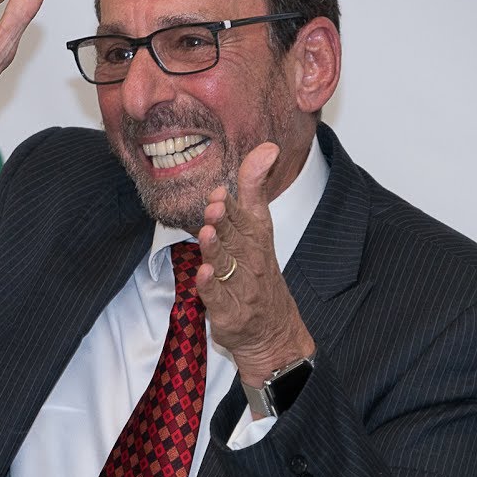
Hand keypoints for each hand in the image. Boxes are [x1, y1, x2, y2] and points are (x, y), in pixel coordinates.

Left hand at [196, 142, 315, 388]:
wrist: (272, 329)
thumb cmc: (258, 269)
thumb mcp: (260, 226)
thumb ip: (255, 188)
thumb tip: (266, 147)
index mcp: (257, 238)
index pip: (244, 219)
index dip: (230, 207)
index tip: (219, 193)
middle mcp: (250, 261)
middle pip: (234, 240)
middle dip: (223, 224)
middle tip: (213, 208)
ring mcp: (240, 287)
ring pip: (226, 266)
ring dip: (216, 250)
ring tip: (206, 234)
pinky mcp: (228, 312)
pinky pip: (218, 298)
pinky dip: (211, 287)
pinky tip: (204, 274)